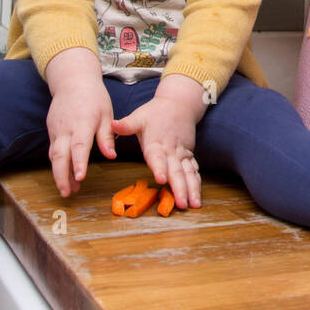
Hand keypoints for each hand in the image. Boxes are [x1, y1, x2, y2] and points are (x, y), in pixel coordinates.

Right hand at [45, 48, 117, 197]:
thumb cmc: (94, 97)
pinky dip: (57, 164)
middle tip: (67, 193)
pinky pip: (52, 150)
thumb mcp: (106, 114)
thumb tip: (111, 156)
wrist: (72, 81)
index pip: (79, 146)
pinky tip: (65, 175)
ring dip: (59, 174)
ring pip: (54, 156)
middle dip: (62, 176)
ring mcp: (56, 130)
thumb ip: (107, 136)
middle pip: (60, 155)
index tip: (80, 177)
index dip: (78, 163)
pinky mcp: (51, 131)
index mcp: (83, 123)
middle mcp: (66, 128)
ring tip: (68, 190)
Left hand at [110, 75, 206, 208]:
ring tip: (194, 205)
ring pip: (188, 173)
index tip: (161, 180)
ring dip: (192, 189)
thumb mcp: (139, 116)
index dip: (160, 168)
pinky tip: (197, 197)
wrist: (179, 104)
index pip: (157, 157)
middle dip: (179, 188)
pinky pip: (194, 171)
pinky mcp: (189, 155)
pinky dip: (196, 184)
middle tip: (181, 203)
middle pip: (176, 171)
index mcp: (156, 143)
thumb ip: (126, 124)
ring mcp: (182, 154)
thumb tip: (112, 125)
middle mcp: (171, 151)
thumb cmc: (155, 112)